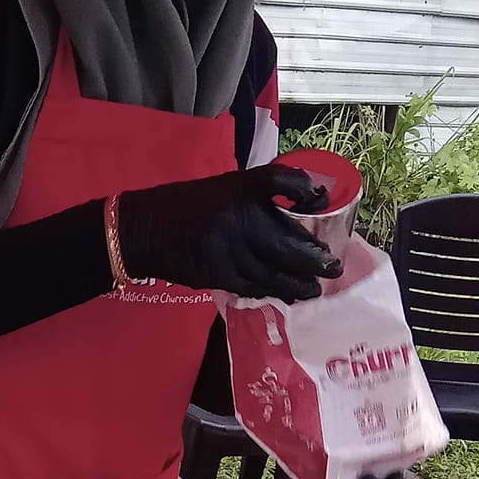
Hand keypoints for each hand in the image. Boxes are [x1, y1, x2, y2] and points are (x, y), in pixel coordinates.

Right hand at [114, 163, 341, 302]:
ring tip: (316, 290)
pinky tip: (287, 295)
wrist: (145, 230)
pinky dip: (273, 291)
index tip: (318, 202)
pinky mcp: (218, 275)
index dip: (304, 192)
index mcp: (239, 189)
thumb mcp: (225, 187)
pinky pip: (255, 286)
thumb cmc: (188, 206)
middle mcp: (238, 218)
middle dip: (314, 260)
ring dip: (299, 284)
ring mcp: (229, 251)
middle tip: (333, 267)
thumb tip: (304, 206)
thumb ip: (260, 195)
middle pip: (288, 243)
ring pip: (274, 272)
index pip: (281, 183)